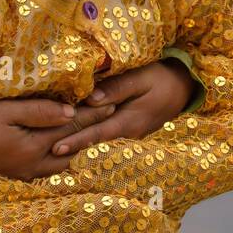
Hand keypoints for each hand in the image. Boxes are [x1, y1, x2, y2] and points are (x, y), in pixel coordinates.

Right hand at [0, 95, 118, 181]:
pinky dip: (64, 157)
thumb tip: (72, 111)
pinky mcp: (18, 175)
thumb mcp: (5, 111)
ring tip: (97, 135)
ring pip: (64, 163)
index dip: (92, 114)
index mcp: (33, 147)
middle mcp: (34, 165)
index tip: (112, 103)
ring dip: (80, 148)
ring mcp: (26, 173)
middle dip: (93, 132)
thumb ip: (39, 112)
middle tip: (113, 119)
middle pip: (73, 148)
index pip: (71, 128)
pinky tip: (69, 151)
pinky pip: (50, 169)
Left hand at [51, 60, 196, 157]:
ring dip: (80, 146)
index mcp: (129, 121)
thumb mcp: (141, 78)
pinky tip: (78, 141)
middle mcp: (128, 133)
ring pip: (100, 141)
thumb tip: (90, 99)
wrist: (186, 86)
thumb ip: (117, 88)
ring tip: (55, 153)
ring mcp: (131, 133)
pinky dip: (92, 139)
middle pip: (95, 142)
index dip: (75, 141)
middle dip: (71, 148)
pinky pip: (108, 137)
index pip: (96, 134)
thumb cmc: (162, 78)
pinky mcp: (131, 129)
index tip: (55, 148)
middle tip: (46, 155)